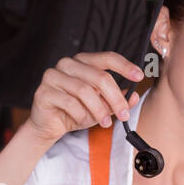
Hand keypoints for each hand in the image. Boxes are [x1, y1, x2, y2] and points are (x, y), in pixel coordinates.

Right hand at [28, 51, 143, 143]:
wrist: (50, 126)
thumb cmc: (76, 111)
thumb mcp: (102, 106)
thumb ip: (118, 100)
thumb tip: (134, 96)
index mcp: (83, 61)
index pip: (107, 57)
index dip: (125, 66)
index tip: (140, 76)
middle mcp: (67, 64)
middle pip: (99, 77)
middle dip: (115, 98)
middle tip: (124, 115)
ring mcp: (53, 76)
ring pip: (85, 90)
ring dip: (99, 110)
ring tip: (105, 122)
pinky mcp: (43, 92)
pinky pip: (69, 103)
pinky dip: (81, 114)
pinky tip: (82, 120)